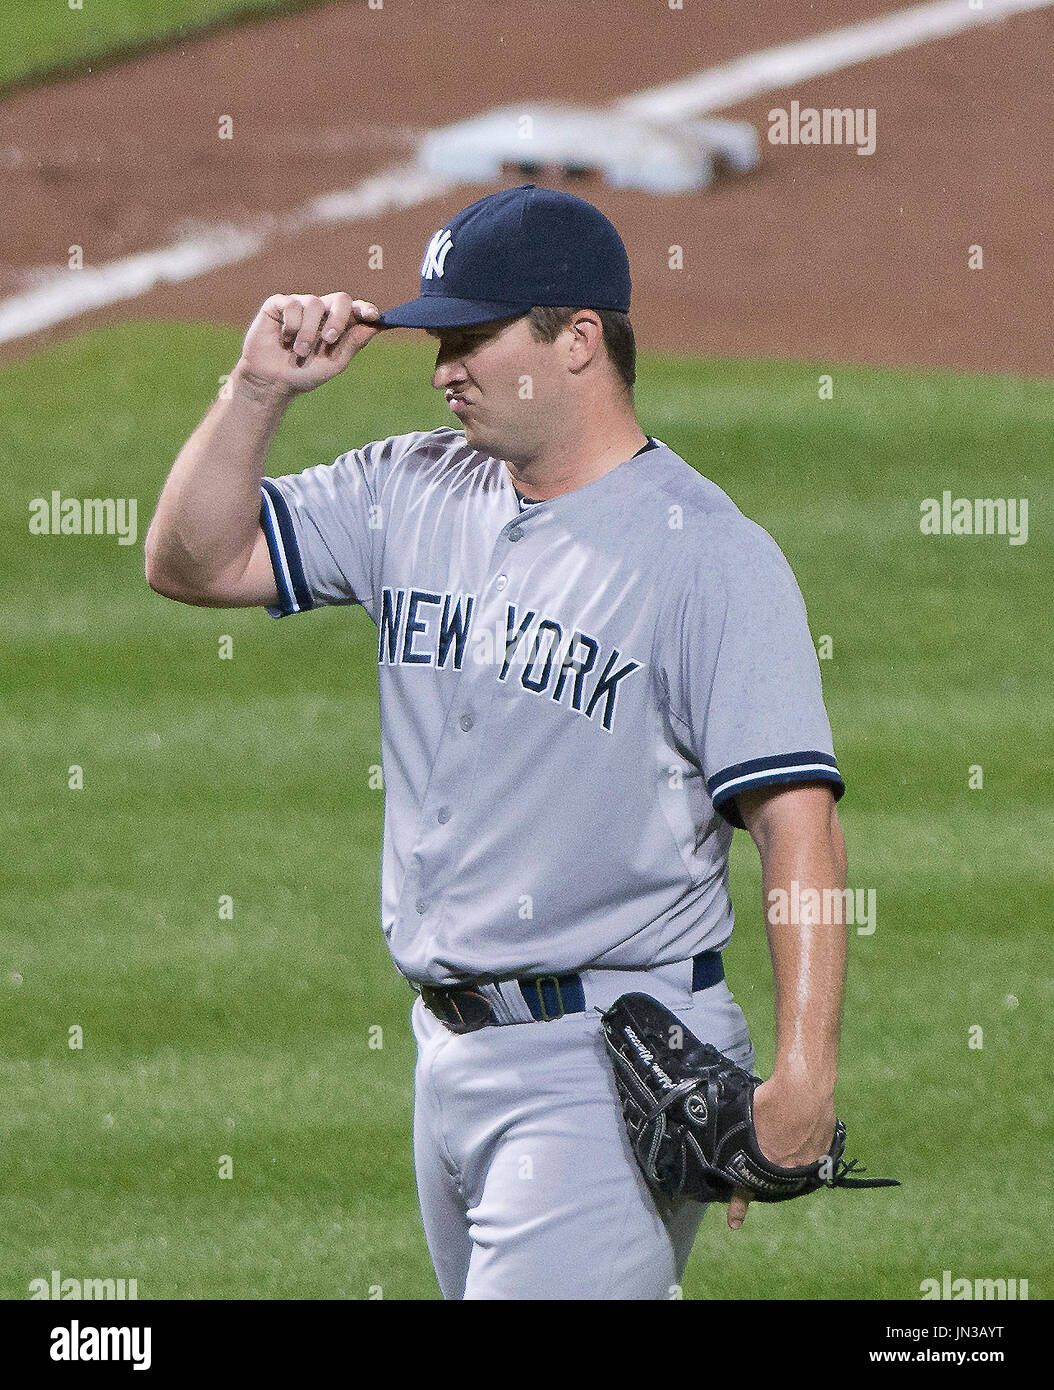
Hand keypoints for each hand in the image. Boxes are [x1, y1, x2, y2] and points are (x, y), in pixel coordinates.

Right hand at [236, 292, 383, 398]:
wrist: (272, 381)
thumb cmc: (304, 374)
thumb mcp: (333, 363)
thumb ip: (352, 344)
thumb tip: (373, 327)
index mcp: (337, 324)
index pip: (356, 309)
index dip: (366, 309)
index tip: (372, 317)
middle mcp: (321, 312)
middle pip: (340, 298)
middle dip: (338, 318)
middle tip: (330, 339)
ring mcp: (300, 305)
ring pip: (314, 303)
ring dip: (309, 332)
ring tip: (300, 351)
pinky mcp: (279, 304)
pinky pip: (292, 305)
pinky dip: (291, 325)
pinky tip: (284, 339)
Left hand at [727, 1075, 836, 1229]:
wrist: (804, 1089)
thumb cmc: (771, 1100)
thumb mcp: (746, 1117)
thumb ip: (740, 1134)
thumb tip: (732, 1139)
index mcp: (766, 1164)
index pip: (747, 1189)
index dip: (739, 1205)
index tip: (734, 1223)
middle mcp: (788, 1170)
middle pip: (773, 1179)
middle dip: (767, 1171)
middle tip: (765, 1159)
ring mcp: (809, 1163)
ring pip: (794, 1170)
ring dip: (789, 1158)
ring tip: (785, 1141)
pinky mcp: (824, 1153)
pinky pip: (811, 1158)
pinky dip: (804, 1149)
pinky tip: (801, 1133)